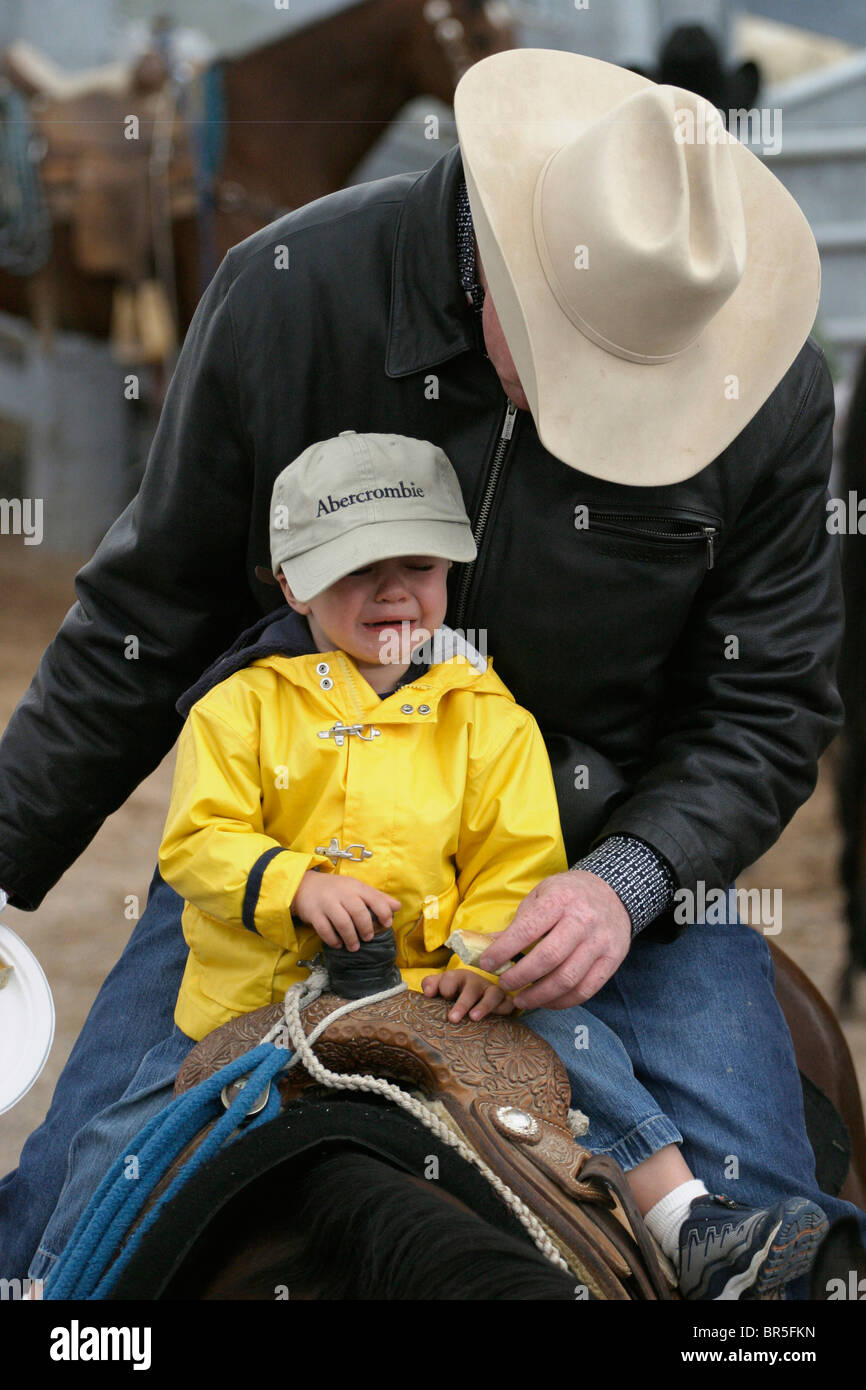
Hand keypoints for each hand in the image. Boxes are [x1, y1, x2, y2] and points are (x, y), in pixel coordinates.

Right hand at [290, 870, 400, 951]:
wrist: (306, 886)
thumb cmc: (337, 889)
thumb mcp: (357, 888)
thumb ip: (377, 897)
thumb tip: (397, 906)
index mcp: (356, 887)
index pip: (374, 898)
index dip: (384, 912)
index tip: (387, 924)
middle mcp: (342, 893)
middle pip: (358, 912)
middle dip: (366, 928)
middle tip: (368, 938)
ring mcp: (327, 903)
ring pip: (342, 923)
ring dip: (350, 938)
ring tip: (354, 946)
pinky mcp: (314, 913)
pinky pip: (325, 930)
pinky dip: (333, 940)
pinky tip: (338, 944)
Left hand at [421, 969, 515, 1022]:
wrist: (476, 998)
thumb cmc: (454, 993)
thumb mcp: (441, 986)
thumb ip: (430, 985)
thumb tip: (428, 992)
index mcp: (458, 977)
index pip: (451, 978)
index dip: (446, 987)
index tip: (442, 997)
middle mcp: (476, 982)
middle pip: (471, 989)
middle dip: (462, 1003)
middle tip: (453, 1018)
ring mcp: (491, 991)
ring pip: (493, 994)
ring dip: (484, 1005)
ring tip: (474, 1018)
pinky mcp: (505, 1001)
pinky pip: (508, 1003)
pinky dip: (504, 1008)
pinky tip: (499, 1016)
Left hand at [476, 871, 630, 1009]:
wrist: (612, 891)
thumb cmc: (568, 894)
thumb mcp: (540, 896)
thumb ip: (517, 924)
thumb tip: (487, 949)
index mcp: (560, 900)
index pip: (527, 930)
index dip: (503, 951)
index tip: (486, 964)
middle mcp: (583, 920)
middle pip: (548, 958)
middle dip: (520, 977)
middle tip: (503, 984)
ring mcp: (600, 941)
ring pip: (567, 979)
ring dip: (539, 996)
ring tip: (520, 999)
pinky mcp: (612, 959)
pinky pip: (586, 990)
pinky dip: (562, 1001)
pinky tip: (546, 1001)